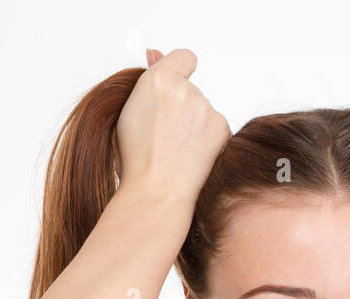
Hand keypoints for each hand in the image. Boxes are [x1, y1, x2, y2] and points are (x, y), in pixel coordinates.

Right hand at [116, 48, 231, 202]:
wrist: (157, 191)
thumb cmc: (137, 159)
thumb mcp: (128, 113)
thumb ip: (146, 83)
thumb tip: (156, 55)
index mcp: (157, 80)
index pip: (183, 57)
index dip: (179, 70)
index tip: (175, 82)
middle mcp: (185, 89)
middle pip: (190, 89)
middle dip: (181, 106)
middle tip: (164, 133)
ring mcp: (206, 108)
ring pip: (202, 110)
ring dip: (193, 123)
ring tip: (175, 149)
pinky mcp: (221, 127)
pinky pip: (214, 126)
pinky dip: (206, 138)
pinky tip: (191, 155)